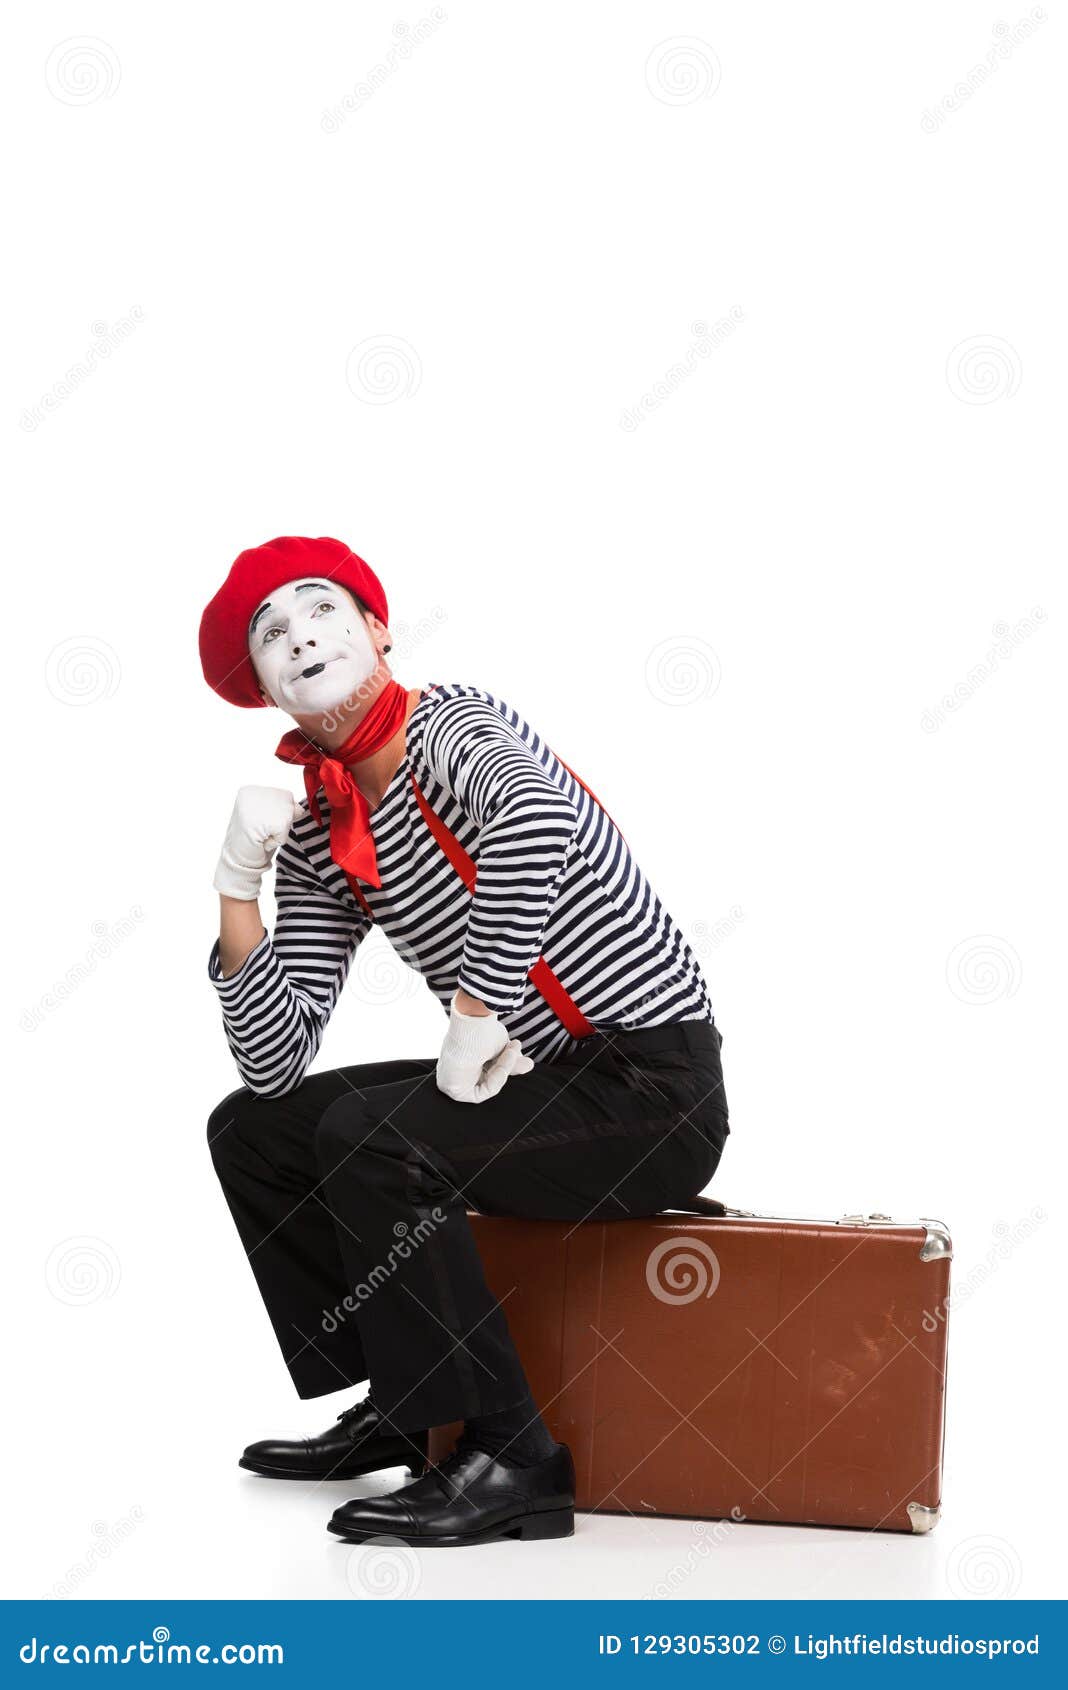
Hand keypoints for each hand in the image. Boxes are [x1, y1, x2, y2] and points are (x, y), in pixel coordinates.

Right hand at [214, 785, 302, 900]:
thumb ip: (284, 806)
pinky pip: (284, 830)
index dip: (279, 815)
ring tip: (261, 836)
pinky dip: (278, 841)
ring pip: (289, 817)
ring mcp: (254, 807)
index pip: (284, 797)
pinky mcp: (260, 822)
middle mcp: (251, 794)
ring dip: (279, 832)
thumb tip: (299, 809)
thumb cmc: (254, 839)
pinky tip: (261, 842)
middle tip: (261, 832)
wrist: (237, 861)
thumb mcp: (269, 817)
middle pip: (288, 805)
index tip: (260, 824)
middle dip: (281, 823)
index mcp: (250, 790)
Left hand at [436, 992, 534, 1103]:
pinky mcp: (453, 1089)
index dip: (504, 1063)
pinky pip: (480, 1094)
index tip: (516, 1050)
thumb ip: (511, 1059)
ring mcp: (454, 1077)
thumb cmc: (481, 1028)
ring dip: (503, 1070)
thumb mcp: (501, 1045)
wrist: (470, 1023)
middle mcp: (457, 1065)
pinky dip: (496, 1081)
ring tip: (512, 1052)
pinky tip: (501, 1068)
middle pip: (487, 1076)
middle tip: (519, 1055)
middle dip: (506, 1067)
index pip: (487, 1065)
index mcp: (463, 1051)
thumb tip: (529, 1065)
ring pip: (486, 1083)